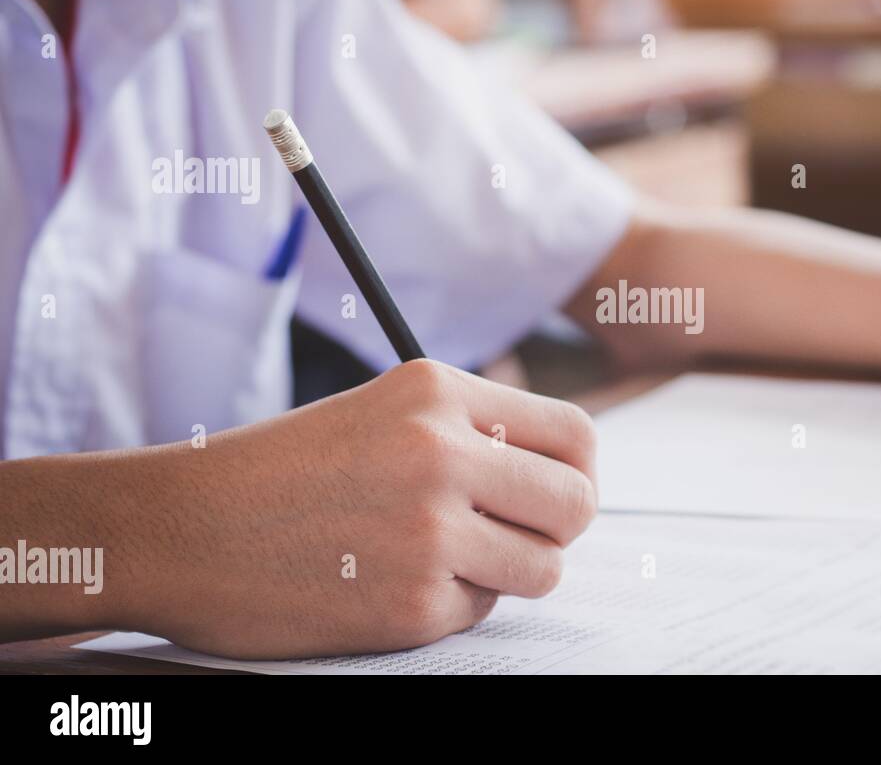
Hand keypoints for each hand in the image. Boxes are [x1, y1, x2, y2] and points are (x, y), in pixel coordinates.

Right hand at [123, 359, 597, 658]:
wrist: (180, 529)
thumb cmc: (282, 471)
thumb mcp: (383, 412)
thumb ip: (473, 431)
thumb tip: (563, 474)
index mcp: (438, 393)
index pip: (575, 436)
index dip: (577, 472)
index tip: (554, 494)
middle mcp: (442, 453)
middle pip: (576, 505)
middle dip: (555, 530)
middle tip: (513, 536)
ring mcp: (429, 531)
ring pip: (541, 568)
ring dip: (506, 573)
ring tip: (443, 559)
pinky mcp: (410, 603)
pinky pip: (477, 611)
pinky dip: (445, 606)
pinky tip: (387, 582)